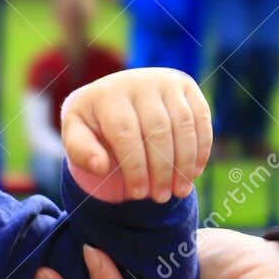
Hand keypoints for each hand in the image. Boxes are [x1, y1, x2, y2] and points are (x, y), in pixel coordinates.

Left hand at [61, 67, 211, 204]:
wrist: (113, 95)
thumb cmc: (94, 124)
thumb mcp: (77, 136)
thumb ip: (81, 152)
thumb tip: (100, 166)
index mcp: (106, 94)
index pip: (125, 133)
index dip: (134, 167)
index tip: (137, 194)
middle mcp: (138, 82)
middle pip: (157, 130)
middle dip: (161, 169)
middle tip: (161, 198)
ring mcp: (165, 81)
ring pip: (183, 125)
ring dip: (185, 162)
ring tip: (180, 191)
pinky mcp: (186, 85)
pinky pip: (201, 118)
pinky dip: (201, 147)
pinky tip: (194, 173)